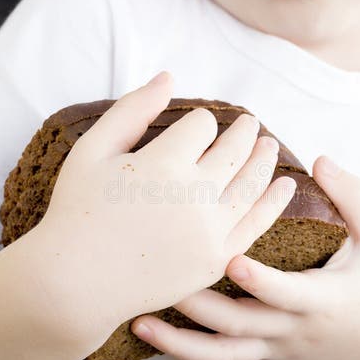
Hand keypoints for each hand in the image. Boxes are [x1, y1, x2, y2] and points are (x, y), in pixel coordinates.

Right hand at [29, 71, 296, 353]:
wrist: (76, 283)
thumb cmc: (77, 210)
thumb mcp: (92, 151)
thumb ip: (131, 110)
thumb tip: (169, 76)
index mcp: (162, 164)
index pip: (201, 126)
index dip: (199, 122)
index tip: (192, 128)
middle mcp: (192, 196)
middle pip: (233, 151)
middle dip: (244, 132)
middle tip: (251, 122)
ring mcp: (208, 232)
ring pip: (252, 184)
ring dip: (265, 160)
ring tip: (270, 146)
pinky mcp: (215, 260)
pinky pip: (255, 225)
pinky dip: (273, 202)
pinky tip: (284, 186)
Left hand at [131, 156, 359, 359]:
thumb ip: (354, 197)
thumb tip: (318, 160)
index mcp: (323, 300)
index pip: (287, 294)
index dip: (260, 281)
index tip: (230, 259)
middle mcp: (294, 330)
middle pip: (239, 326)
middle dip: (196, 305)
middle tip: (159, 278)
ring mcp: (276, 350)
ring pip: (222, 358)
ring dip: (178, 343)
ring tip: (139, 323)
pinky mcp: (265, 358)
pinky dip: (187, 356)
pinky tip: (154, 340)